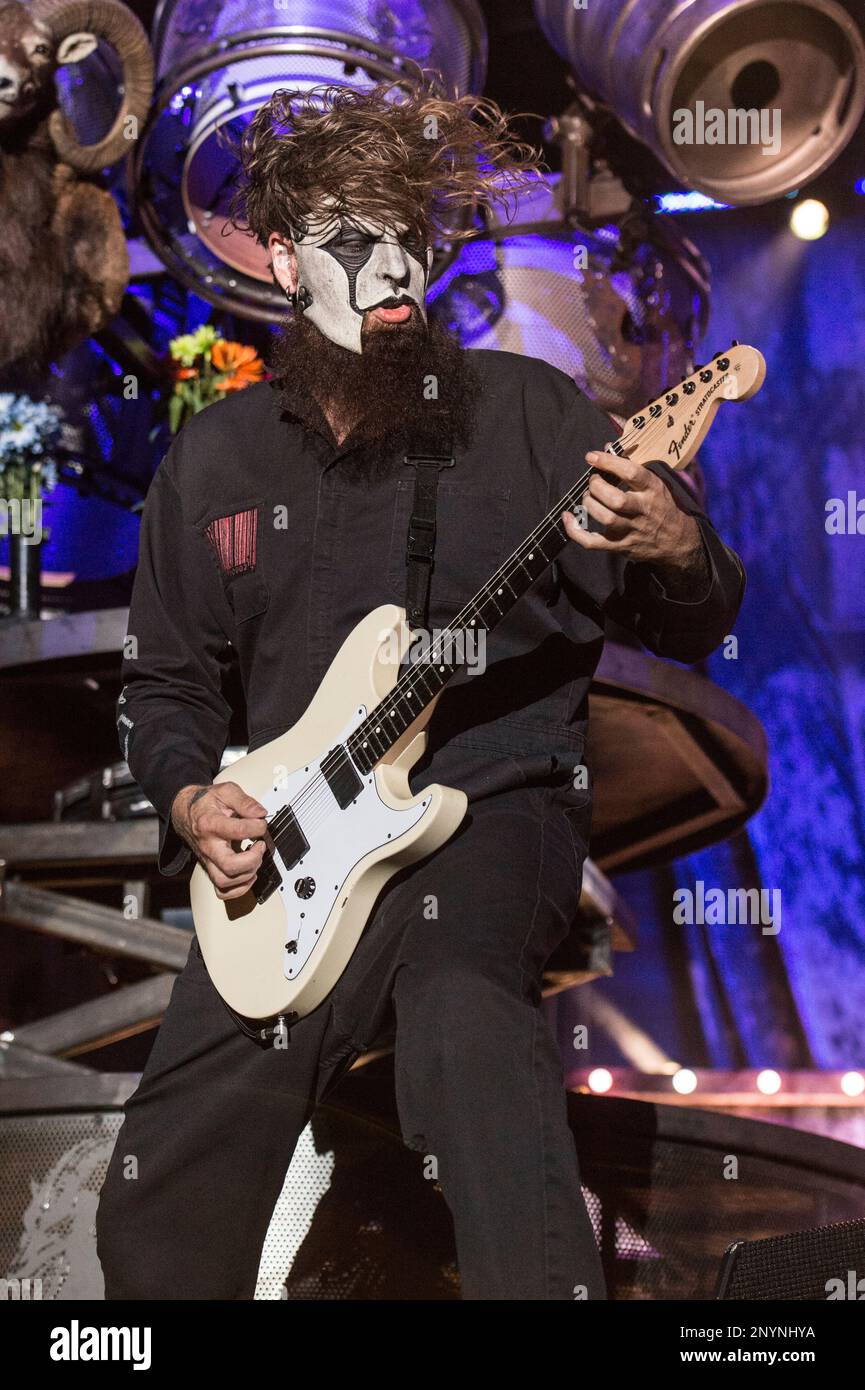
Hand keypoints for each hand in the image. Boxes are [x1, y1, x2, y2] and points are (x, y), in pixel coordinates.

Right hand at [171, 782, 267, 899]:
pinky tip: (248, 875)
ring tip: (256, 859)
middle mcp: (208, 846)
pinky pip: (221, 891)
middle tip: (261, 846)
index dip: (258, 827)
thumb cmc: (206, 803)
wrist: (185, 812)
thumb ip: (244, 801)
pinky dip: (238, 889)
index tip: (262, 823)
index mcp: (210, 823)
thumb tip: (261, 813)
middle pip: (230, 865)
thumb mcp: (225, 791)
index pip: (238, 830)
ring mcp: (208, 860)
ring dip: (247, 874)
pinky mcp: (210, 869)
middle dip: (253, 858)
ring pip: (225, 882)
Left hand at [562, 450, 703, 571]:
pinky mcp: (620, 546)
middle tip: (594, 482)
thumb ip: (630, 465)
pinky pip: (593, 542)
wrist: (676, 541)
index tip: (592, 456)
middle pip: (616, 499)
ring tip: (589, 497)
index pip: (631, 473)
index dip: (609, 462)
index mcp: (652, 490)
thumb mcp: (654, 483)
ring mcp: (631, 530)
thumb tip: (607, 447)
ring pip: (605, 518)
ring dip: (589, 504)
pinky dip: (576, 531)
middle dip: (597, 487)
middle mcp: (642, 510)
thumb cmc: (660, 506)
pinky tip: (568, 518)